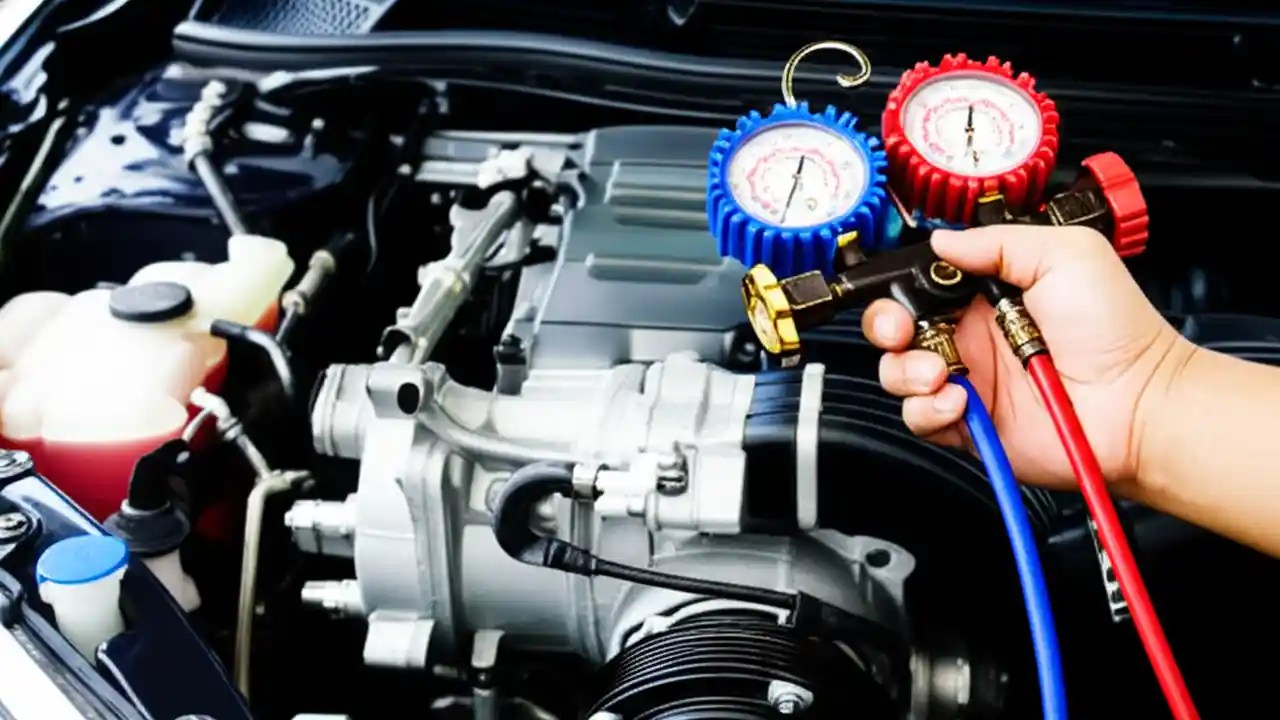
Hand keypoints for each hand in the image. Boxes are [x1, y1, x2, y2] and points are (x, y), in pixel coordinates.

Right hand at [862, 225, 1196, 491]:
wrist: (1137, 402)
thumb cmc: (1116, 331)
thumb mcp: (1066, 254)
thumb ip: (999, 241)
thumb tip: (943, 239)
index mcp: (986, 293)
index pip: (919, 285)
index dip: (898, 290)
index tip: (899, 294)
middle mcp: (970, 336)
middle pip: (896, 330)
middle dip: (884, 328)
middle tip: (901, 332)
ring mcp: (968, 381)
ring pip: (899, 374)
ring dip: (906, 372)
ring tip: (941, 372)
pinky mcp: (968, 424)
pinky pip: (920, 418)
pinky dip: (928, 410)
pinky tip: (959, 401)